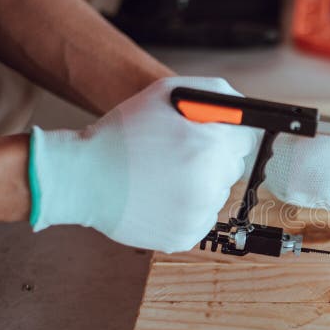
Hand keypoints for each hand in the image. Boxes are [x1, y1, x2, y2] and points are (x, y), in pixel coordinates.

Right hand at [29, 77, 259, 251]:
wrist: (82, 177)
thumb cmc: (124, 133)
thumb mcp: (167, 93)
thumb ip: (216, 94)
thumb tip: (245, 109)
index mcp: (209, 146)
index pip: (246, 140)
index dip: (223, 135)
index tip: (204, 136)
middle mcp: (209, 182)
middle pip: (233, 167)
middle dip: (212, 159)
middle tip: (176, 156)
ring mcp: (198, 213)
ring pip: (217, 194)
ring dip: (199, 185)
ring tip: (162, 177)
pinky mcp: (186, 236)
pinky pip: (203, 217)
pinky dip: (187, 209)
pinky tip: (160, 197)